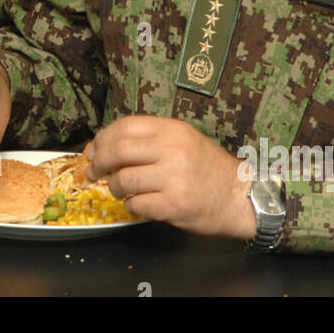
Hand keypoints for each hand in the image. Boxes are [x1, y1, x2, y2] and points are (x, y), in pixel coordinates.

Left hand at [88, 115, 256, 237]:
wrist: (240, 197)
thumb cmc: (210, 169)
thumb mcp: (185, 141)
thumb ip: (153, 139)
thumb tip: (111, 146)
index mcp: (173, 130)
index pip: (125, 126)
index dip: (102, 139)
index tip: (93, 150)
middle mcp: (172, 150)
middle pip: (118, 151)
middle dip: (99, 162)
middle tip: (93, 171)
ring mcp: (172, 178)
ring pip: (123, 180)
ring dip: (114, 187)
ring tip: (119, 190)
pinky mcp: (173, 204)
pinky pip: (136, 204)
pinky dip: (131, 205)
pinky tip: (137, 204)